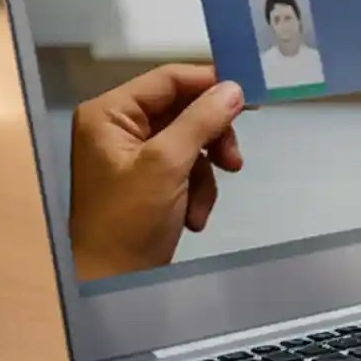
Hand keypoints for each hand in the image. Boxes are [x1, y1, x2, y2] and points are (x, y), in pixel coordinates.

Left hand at [69, 64, 244, 280]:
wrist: (111, 281)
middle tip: (233, 160)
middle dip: (211, 139)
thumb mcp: (167, 165)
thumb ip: (201, 121)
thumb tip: (234, 88)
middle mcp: (120, 127)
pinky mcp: (150, 180)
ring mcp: (135, 154)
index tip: (251, 94)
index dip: (210, 82)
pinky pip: (187, 168)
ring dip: (206, 172)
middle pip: (184, 110)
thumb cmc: (129, 220)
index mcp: (110, 113)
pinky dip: (197, 191)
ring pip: (192, 142)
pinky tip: (192, 216)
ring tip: (204, 200)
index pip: (168, 79)